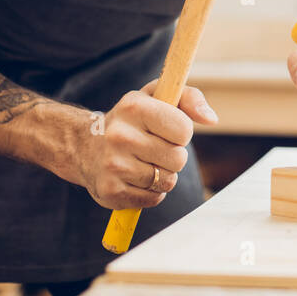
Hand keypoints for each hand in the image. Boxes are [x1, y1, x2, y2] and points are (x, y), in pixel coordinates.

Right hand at [77, 77, 216, 208]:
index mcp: (134, 107)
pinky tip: (135, 177)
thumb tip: (212, 119)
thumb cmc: (132, 119)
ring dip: (163, 175)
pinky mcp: (110, 191)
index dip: (181, 132)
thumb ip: (189, 98)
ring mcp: (113, 165)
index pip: (184, 130)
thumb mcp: (157, 96)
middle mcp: (120, 135)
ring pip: (167, 181)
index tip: (166, 129)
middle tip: (154, 148)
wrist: (85, 146)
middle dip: (173, 156)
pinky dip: (151, 192)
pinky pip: (153, 199)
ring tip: (144, 162)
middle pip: (178, 159)